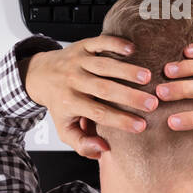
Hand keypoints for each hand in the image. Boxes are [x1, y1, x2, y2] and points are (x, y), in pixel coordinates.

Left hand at [22, 36, 157, 159]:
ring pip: (104, 65)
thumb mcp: (65, 128)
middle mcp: (73, 81)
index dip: (120, 120)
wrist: (40, 75)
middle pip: (103, 89)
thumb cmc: (60, 103)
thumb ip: (82, 143)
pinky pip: (98, 42)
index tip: (141, 126)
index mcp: (69, 102)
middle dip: (129, 96)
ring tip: (148, 77)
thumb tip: (103, 149)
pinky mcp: (82, 46)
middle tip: (152, 103)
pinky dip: (115, 43)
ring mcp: (77, 62)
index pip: (98, 113)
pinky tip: (132, 49)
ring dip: (127, 70)